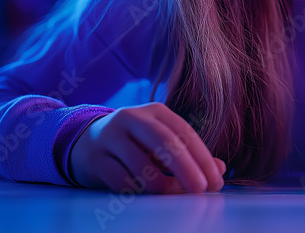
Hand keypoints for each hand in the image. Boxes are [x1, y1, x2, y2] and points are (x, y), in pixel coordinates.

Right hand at [69, 102, 225, 193]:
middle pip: (164, 143)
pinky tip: (144, 193)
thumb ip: (190, 154)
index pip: (184, 132)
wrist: (85, 142)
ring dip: (162, 185)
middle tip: (201, 190)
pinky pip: (121, 181)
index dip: (202, 158)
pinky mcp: (94, 159)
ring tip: (170, 193)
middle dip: (186, 169)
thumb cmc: (136, 144)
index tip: (215, 181)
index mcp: (155, 111)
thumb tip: (219, 169)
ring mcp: (109, 137)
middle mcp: (131, 118)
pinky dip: (138, 191)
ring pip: (142, 166)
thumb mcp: (162, 143)